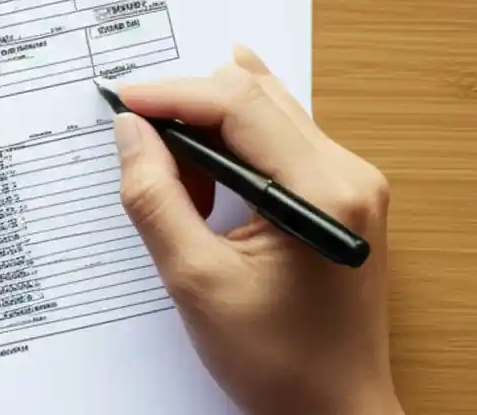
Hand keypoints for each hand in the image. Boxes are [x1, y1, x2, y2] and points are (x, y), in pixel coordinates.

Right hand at [113, 47, 401, 414]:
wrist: (336, 413)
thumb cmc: (277, 362)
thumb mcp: (196, 281)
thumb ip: (156, 198)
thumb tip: (131, 132)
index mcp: (323, 192)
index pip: (240, 105)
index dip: (174, 95)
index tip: (121, 100)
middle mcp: (350, 174)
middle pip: (256, 99)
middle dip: (189, 110)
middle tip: (140, 146)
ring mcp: (354, 183)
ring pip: (267, 115)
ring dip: (211, 130)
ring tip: (175, 181)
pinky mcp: (345, 196)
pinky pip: (281, 144)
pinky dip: (234, 151)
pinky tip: (206, 186)